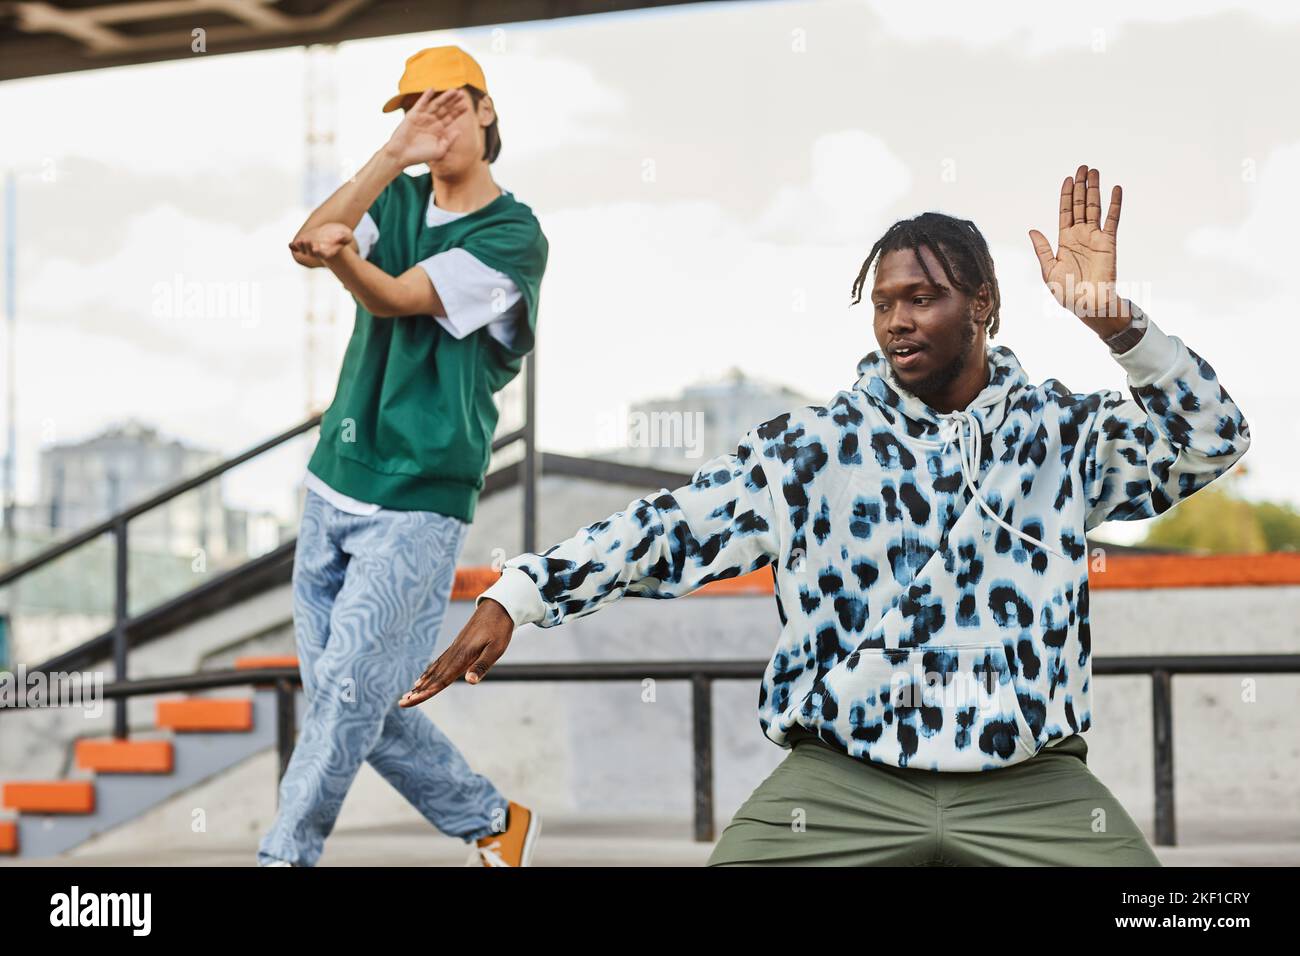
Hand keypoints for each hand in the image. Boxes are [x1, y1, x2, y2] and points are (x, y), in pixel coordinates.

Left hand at [289, 223, 352, 260]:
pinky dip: (293, 246)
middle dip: (308, 247)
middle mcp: (318, 252)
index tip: (316, 248)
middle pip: (311, 252)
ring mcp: (310, 248)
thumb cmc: (341, 235)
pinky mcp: (304, 242)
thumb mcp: (346, 235)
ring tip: (300, 240)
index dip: (319, 252)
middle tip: (306, 241)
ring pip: (303, 249)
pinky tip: (291, 245)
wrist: (332, 233)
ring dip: (300, 246)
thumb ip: (344, 237)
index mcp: (328, 252)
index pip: (323, 254)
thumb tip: (339, 237)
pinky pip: (297, 247)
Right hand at [383, 87, 469, 167]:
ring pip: (436, 104)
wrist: (402, 155)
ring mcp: (423, 117)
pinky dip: (426, 96)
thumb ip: (449, 141)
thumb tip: (459, 131)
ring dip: (444, 97)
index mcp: (439, 130)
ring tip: (453, 91)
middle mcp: (432, 121)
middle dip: (454, 102)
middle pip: (445, 109)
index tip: (466, 106)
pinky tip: (433, 89)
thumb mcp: (439, 150)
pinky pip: (421, 103)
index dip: (458, 112)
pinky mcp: (413, 114)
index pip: (451, 117)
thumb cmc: (420, 156)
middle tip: (462, 94)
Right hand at [399, 598, 514, 706]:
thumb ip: (482, 665)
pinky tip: (423, 679)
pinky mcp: (457, 646)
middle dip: (418, 691)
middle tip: (402, 703)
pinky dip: (429, 673)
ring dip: (421, 684)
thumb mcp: (496, 648)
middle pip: (434, 677)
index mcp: (463, 656)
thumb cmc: (499, 629)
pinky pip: (439, 663)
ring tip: (408, 694)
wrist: (497, 607)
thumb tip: (469, 681)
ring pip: (434, 670)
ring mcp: (454, 649)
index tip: (411, 700)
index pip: (442, 679)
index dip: (427, 692)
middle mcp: (455, 653)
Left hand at [1029, 164, 1130, 337]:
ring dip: (1095, 189)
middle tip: (1082, 167)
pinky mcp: (1109, 242)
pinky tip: (1116, 188)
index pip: (1065, 212)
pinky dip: (1115, 204)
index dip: (1067, 196)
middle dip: (1081, 186)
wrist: (1088, 305)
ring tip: (1094, 171)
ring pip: (1095, 207)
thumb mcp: (1049, 271)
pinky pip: (1112, 219)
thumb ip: (1042, 249)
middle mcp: (1080, 236)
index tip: (1068, 179)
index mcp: (1064, 241)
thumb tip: (1032, 230)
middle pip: (1081, 205)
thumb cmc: (1067, 293)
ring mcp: (1095, 237)